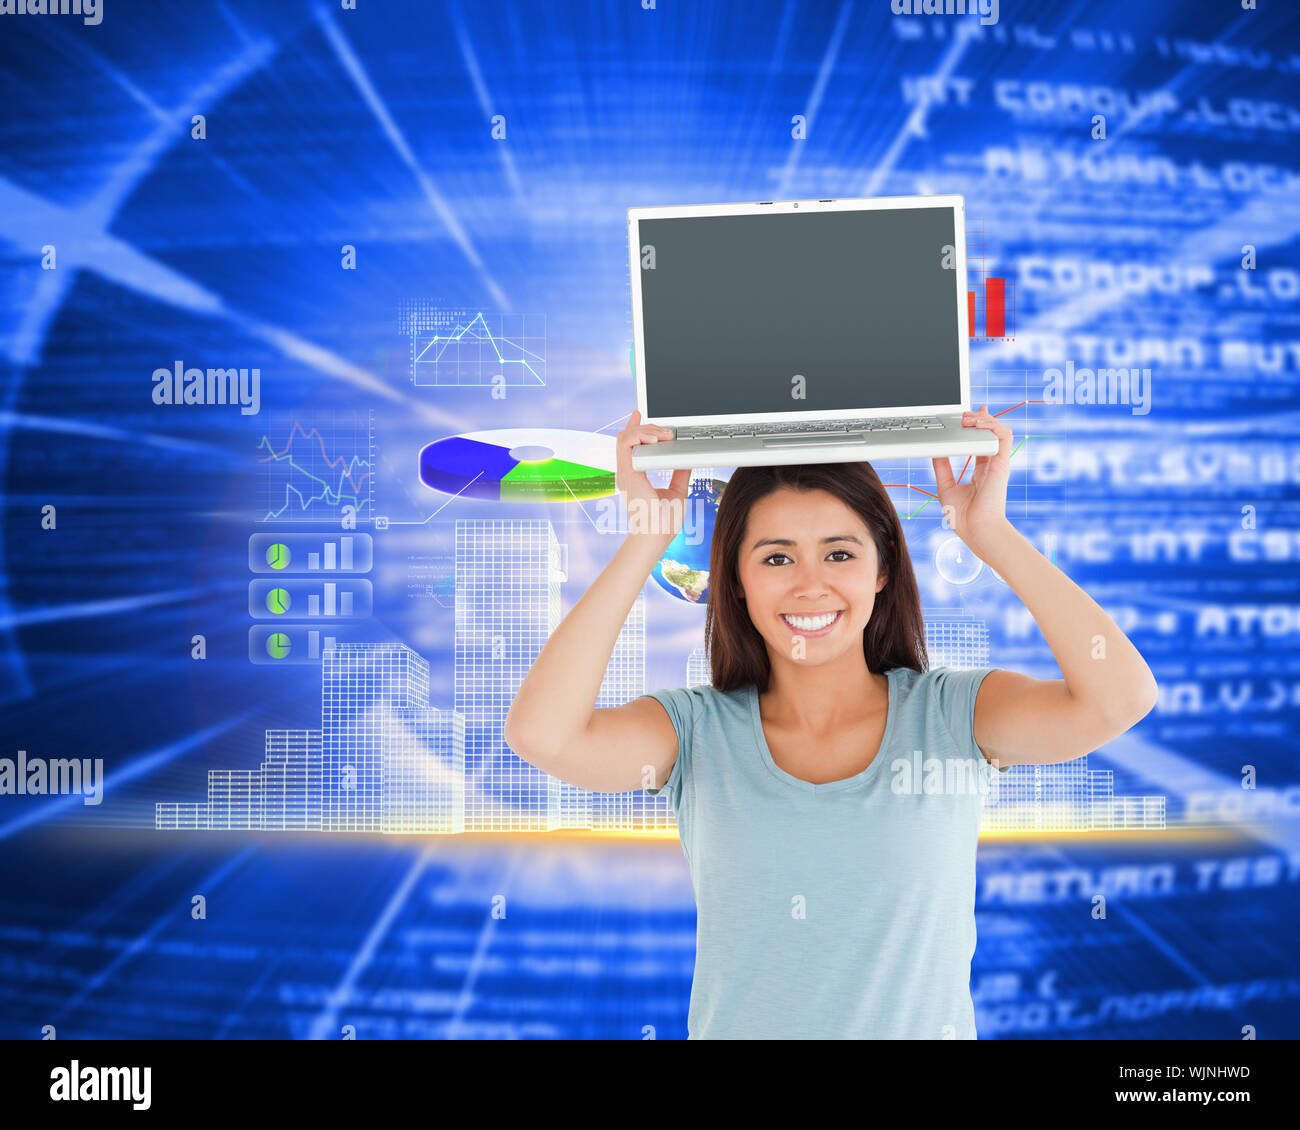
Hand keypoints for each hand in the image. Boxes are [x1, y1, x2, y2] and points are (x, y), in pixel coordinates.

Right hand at [615, 409, 691, 538]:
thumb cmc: (663, 522)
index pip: (630, 445)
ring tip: (663, 433)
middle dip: (647, 427)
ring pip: (625, 436)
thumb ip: (680, 474)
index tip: (639, 414)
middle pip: (629, 437)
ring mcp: (626, 471)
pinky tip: (655, 437)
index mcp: (636, 476)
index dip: (634, 426)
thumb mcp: (677, 491)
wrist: (656, 536)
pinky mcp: (628, 472)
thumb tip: (686, 459)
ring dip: (644, 429)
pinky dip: (639, 435)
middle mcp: (628, 472)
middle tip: (667, 430)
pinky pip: (625, 443)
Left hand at [931, 405, 1012, 554]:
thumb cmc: (963, 516)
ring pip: (998, 430)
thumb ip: (942, 468)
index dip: (976, 427)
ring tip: (968, 417)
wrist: (976, 529)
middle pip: (989, 433)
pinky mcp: (1002, 462)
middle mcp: (991, 465)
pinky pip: (1004, 435)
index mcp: (980, 471)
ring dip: (984, 419)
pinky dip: (993, 424)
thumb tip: (935, 451)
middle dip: (978, 418)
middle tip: (963, 413)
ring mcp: (997, 463)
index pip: (980, 442)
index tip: (966, 416)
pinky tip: (979, 421)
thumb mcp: (946, 486)